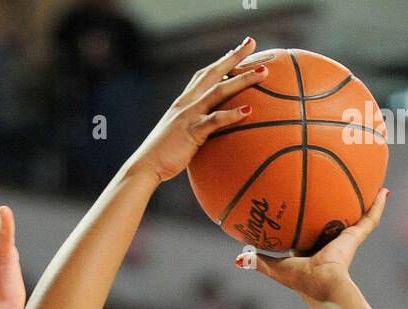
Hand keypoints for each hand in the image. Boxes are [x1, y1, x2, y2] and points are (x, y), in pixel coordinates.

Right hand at [131, 37, 275, 184]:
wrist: (145, 166)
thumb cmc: (163, 154)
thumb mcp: (179, 134)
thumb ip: (193, 126)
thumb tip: (207, 131)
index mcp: (184, 102)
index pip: (204, 75)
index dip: (221, 61)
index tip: (236, 50)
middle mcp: (187, 103)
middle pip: (214, 73)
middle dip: (234, 57)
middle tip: (252, 43)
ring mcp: (189, 116)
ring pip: (219, 91)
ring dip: (242, 80)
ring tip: (263, 73)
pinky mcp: (191, 132)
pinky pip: (214, 121)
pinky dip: (231, 115)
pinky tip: (248, 110)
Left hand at [239, 188, 388, 299]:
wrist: (323, 284)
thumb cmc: (299, 280)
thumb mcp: (275, 267)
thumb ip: (257, 261)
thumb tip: (237, 258)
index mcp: (310, 245)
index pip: (307, 224)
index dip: (306, 211)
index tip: (304, 196)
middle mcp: (328, 238)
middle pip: (332, 213)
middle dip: (334, 199)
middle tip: (336, 178)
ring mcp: (344, 236)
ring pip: (354, 213)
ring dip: (362, 198)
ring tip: (368, 178)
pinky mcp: (355, 236)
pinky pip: (370, 218)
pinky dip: (378, 206)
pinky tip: (384, 190)